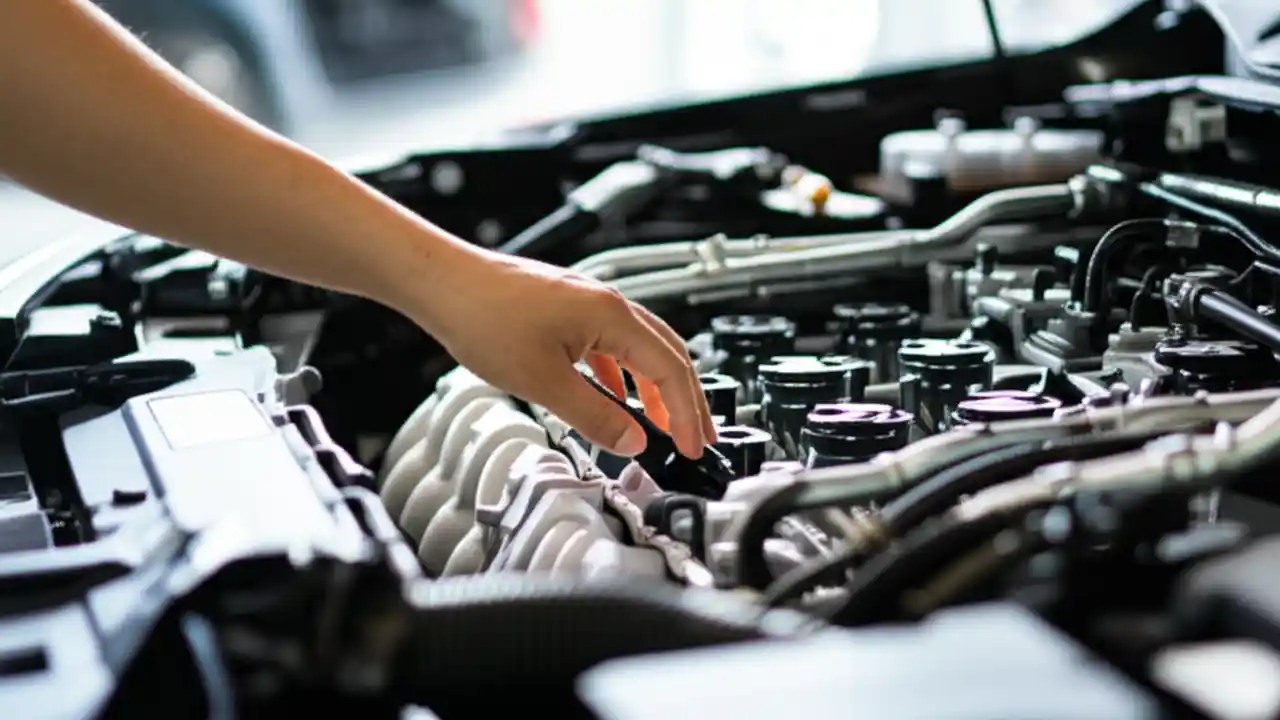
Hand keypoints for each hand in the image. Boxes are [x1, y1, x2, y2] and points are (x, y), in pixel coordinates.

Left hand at [410, 246, 715, 458]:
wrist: (442, 282)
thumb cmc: (483, 316)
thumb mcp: (543, 382)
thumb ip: (594, 417)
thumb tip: (631, 441)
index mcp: (612, 316)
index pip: (670, 370)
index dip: (686, 414)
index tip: (694, 445)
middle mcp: (607, 304)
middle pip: (667, 355)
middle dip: (685, 401)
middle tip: (697, 437)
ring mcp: (588, 303)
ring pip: (641, 348)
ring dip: (656, 388)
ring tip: (664, 423)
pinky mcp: (567, 308)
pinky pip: (612, 345)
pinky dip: (625, 374)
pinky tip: (616, 394)